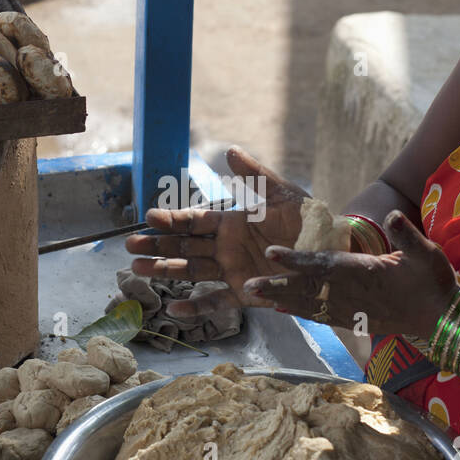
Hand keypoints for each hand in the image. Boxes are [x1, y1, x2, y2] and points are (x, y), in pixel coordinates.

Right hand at [124, 146, 309, 317]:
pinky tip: (173, 309)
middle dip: (157, 245)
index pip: (194, 220)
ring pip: (191, 270)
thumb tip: (230, 150)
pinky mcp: (244, 292)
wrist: (329, 250)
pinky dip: (195, 306)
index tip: (149, 217)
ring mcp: (232, 270)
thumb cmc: (307, 220)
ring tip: (137, 270)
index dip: (172, 219)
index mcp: (231, 222)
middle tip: (130, 246)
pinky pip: (215, 301)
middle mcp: (225, 246)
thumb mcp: (282, 194)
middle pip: (184, 245)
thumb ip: (255, 175)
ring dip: (165, 269)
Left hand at [243, 211, 458, 335]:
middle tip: (247, 285)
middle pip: (306, 288)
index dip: (296, 259)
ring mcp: (351, 310)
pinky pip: (319, 316)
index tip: (272, 254)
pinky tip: (281, 309)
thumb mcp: (426, 253)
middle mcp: (351, 294)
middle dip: (276, 285)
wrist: (442, 320)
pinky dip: (298, 311)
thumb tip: (393, 214)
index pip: (323, 264)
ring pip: (308, 304)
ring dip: (280, 299)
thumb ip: (407, 234)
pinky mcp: (353, 320)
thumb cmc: (433, 282)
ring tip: (253, 294)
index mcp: (364, 273)